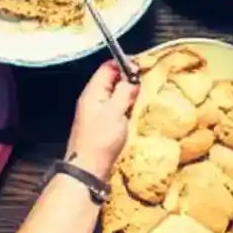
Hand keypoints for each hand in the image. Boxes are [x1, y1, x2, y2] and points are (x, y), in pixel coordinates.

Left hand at [65, 61, 138, 179]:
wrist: (87, 168)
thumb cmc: (101, 139)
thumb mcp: (116, 112)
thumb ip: (125, 92)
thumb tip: (133, 78)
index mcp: (93, 92)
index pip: (108, 67)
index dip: (124, 64)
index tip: (141, 68)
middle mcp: (92, 98)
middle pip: (111, 79)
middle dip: (128, 78)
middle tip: (145, 82)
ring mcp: (95, 111)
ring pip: (113, 93)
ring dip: (127, 93)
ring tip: (142, 96)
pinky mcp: (100, 123)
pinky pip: (114, 106)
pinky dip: (124, 105)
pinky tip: (133, 111)